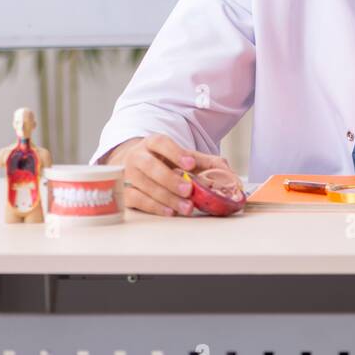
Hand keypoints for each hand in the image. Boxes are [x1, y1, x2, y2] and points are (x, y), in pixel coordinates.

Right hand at [107, 134, 234, 216]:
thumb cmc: (165, 163)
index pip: (161, 143)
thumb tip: (229, 174)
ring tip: (185, 206)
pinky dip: (153, 206)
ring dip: (166, 197)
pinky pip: (136, 200)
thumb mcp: (183, 158)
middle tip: (188, 189)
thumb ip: (206, 163)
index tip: (190, 163)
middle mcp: (137, 156)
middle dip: (170, 179)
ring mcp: (129, 175)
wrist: (137, 167)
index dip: (175, 152)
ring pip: (143, 185)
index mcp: (152, 143)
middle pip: (150, 166)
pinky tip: (169, 211)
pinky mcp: (125, 192)